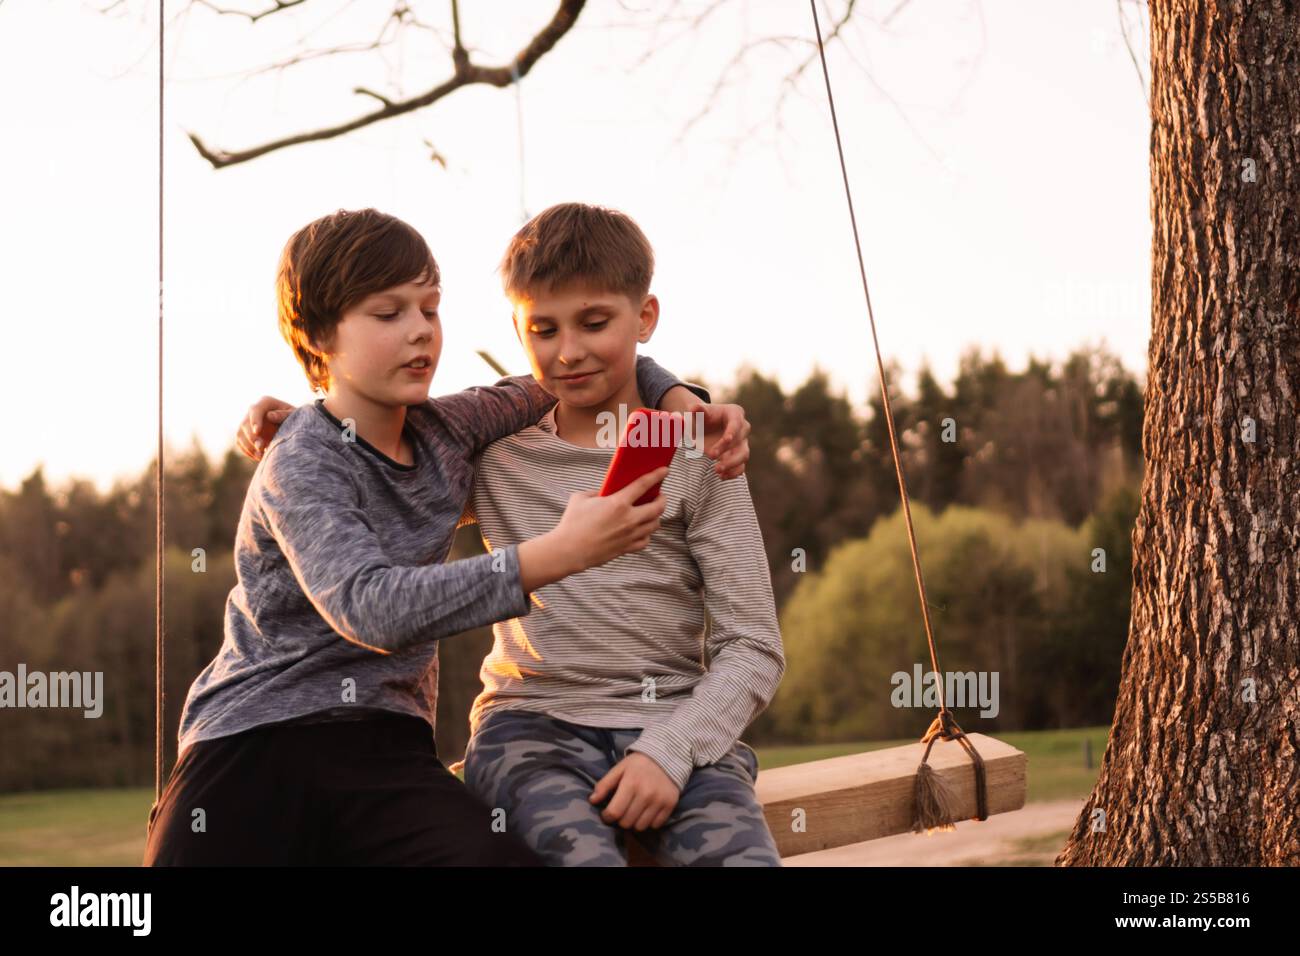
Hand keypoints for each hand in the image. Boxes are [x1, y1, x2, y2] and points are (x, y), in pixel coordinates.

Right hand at [236, 396, 294, 460]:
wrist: (292, 425)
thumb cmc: (296, 418)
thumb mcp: (294, 415)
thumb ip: (284, 414)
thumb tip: (269, 416)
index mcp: (265, 402)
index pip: (255, 410)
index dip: (254, 420)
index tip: (257, 431)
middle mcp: (253, 410)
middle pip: (245, 423)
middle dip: (251, 437)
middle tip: (261, 447)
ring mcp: (247, 421)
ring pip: (240, 434)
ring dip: (248, 446)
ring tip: (261, 455)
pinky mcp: (245, 433)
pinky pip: (240, 442)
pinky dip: (247, 450)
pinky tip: (258, 457)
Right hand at [554, 467, 668, 569]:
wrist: (568, 551)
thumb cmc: (572, 523)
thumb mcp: (581, 498)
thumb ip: (596, 492)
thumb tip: (606, 492)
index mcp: (618, 503)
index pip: (644, 484)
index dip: (656, 475)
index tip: (664, 470)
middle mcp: (628, 519)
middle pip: (657, 507)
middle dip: (662, 499)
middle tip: (659, 495)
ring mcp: (629, 535)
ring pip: (655, 524)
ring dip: (656, 516)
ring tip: (651, 511)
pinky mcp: (626, 548)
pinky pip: (646, 540)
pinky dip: (646, 533)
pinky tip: (642, 530)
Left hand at [589, 752, 680, 830]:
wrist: (667, 756)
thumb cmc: (638, 764)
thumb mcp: (619, 769)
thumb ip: (604, 784)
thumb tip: (592, 800)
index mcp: (631, 784)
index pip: (614, 812)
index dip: (607, 816)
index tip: (607, 813)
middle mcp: (646, 794)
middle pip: (626, 822)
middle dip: (620, 819)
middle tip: (622, 811)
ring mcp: (659, 801)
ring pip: (640, 827)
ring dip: (634, 822)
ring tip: (634, 812)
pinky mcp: (670, 805)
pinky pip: (655, 825)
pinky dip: (649, 822)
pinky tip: (647, 812)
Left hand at [688, 402, 749, 478]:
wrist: (702, 427)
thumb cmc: (701, 417)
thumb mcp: (697, 412)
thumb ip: (697, 410)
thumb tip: (695, 408)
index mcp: (735, 414)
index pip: (736, 424)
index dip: (732, 432)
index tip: (726, 440)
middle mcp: (742, 428)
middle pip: (740, 441)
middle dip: (726, 449)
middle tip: (710, 456)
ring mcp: (742, 443)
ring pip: (744, 455)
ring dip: (732, 464)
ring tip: (716, 470)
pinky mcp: (738, 456)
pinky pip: (741, 467)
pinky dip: (733, 473)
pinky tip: (721, 476)